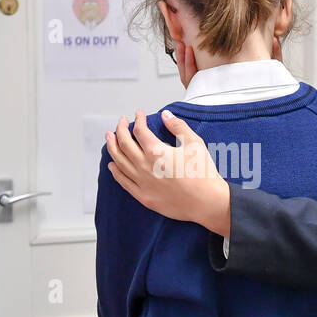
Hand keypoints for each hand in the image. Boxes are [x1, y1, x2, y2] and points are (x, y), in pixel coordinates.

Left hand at [106, 110, 230, 236]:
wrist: (207, 201)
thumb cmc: (202, 173)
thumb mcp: (194, 143)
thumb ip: (178, 127)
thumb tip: (165, 115)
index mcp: (156, 151)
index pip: (139, 131)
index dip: (138, 120)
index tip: (139, 114)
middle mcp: (144, 166)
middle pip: (124, 144)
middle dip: (121, 129)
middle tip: (121, 122)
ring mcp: (142, 182)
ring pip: (119, 162)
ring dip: (112, 147)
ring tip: (109, 138)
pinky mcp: (143, 196)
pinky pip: (124, 182)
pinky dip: (115, 172)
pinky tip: (112, 165)